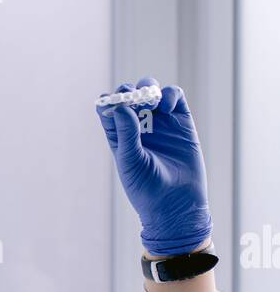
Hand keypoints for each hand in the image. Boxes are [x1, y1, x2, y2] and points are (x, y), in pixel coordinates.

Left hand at [96, 76, 211, 256]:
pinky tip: (166, 106)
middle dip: (129, 90)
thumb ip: (126, 135)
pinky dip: (170, 94)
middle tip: (131, 95)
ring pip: (151, 91)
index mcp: (120, 136)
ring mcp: (160, 122)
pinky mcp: (181, 122)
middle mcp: (139, 126)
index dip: (109, 100)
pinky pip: (175, 97)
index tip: (112, 101)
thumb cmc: (147, 189)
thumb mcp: (131, 163)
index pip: (109, 109)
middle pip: (130, 95)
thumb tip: (121, 108)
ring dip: (148, 88)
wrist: (177, 203)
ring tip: (150, 100)